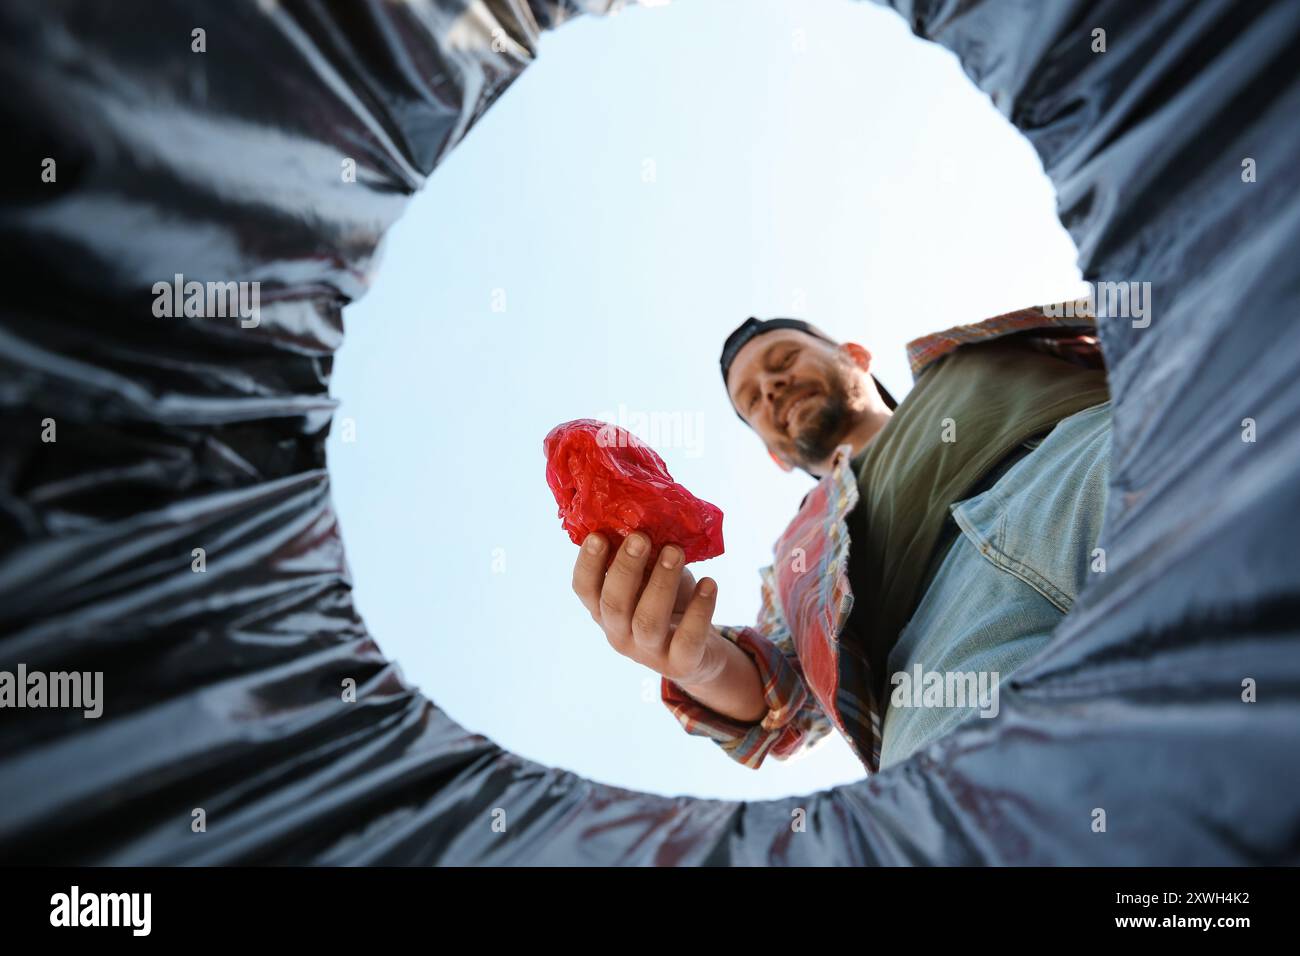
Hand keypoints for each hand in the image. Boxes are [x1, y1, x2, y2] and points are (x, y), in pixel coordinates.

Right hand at [571, 531, 726, 686]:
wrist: (700, 651)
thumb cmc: (668, 602)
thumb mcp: (652, 576)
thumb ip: (644, 555)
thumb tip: (644, 514)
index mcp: (604, 609)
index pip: (584, 589)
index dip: (587, 564)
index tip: (597, 535)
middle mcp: (619, 634)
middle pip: (613, 604)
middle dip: (625, 568)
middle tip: (640, 537)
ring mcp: (648, 653)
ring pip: (648, 621)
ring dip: (661, 583)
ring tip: (675, 551)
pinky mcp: (681, 663)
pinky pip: (688, 639)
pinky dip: (699, 609)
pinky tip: (709, 583)